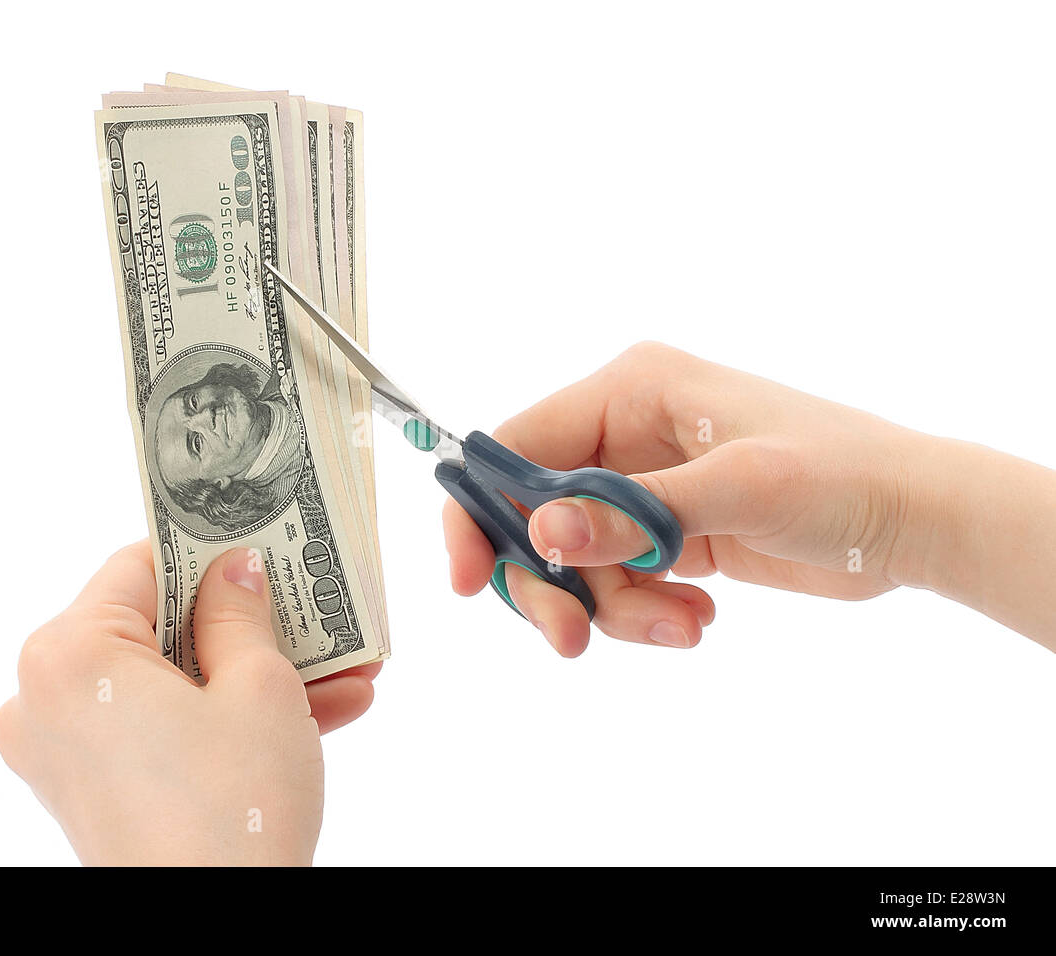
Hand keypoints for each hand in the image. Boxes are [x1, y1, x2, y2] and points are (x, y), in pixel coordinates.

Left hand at [0, 542, 380, 864]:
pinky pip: (162, 730)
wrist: (216, 935)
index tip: (262, 547)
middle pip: (158, 628)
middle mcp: (45, 698)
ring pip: (170, 684)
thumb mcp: (258, 687)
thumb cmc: (228, 815)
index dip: (213, 554)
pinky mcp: (91, 792)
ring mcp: (64, 751)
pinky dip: (225, 721)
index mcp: (69, 653)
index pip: (142, 566)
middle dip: (247, 627)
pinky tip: (316, 714)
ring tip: (340, 673)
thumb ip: (241, 612)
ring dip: (253, 678)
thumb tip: (235, 572)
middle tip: (310, 614)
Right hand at [444, 342, 1055, 654]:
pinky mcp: (665, 532)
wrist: (912, 520)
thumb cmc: (840, 475)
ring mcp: (643, 488)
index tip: (470, 578)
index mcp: (630, 392)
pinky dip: (644, 612)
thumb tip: (541, 535)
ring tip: (681, 624)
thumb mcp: (736, 491)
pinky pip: (617, 583)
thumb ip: (633, 515)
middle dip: (550, 582)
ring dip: (614, 607)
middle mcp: (624, 436)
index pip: (516, 448)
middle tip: (571, 639)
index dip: (481, 511)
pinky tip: (698, 618)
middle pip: (534, 516)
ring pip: (575, 562)